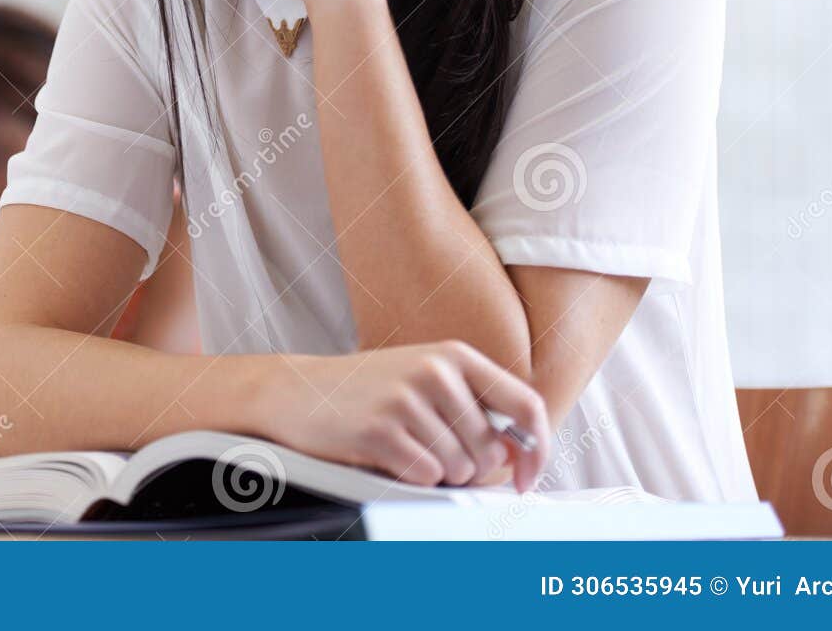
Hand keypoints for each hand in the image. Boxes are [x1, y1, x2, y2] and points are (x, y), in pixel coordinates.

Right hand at [260, 341, 549, 491]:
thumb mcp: (424, 379)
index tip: (527, 477)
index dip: (537, 448)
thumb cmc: (367, 391)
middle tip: (429, 450)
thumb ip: (472, 407)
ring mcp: (406, 399)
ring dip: (437, 472)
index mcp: (454, 355)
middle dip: (468, 466)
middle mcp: (435, 371)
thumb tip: (517, 456)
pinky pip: (426, 476)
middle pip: (490, 450)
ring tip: (403, 446)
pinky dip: (411, 476)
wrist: (295, 390)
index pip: (525, 404)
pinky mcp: (381, 429)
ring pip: (459, 468)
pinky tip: (385, 454)